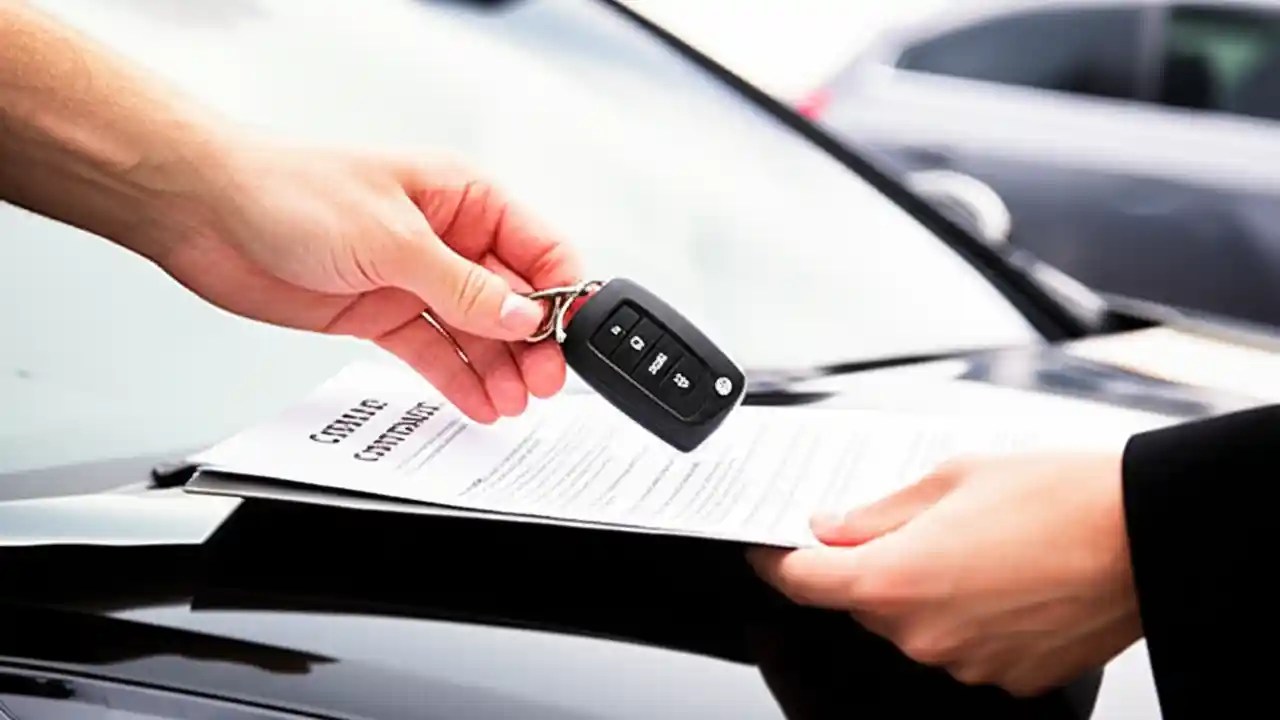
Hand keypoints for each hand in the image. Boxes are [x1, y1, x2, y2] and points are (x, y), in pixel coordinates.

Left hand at [143, 138, 581, 422]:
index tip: (570, 337)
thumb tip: (524, 315)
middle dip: (533, 344)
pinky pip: (434, 352)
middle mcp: (446, 238)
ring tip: (513, 404)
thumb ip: (462, 286)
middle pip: (512, 299)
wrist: (206, 214)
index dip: (561, 293)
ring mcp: (414, 278)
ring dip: (498, 369)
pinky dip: (458, 379)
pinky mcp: (382, 313)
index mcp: (462, 197)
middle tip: (544, 384)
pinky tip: (480, 403)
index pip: (538, 247)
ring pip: (477, 333)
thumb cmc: (289, 191)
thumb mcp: (392, 239)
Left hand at [747, 453, 1141, 696]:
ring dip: (922, 590)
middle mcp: (923, 633)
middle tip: (906, 523)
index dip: (776, 562)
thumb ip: (877, 512)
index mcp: (896, 579)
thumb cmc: (1058, 497)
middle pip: (862, 603)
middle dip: (868, 565)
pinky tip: (1000, 577)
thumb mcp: (949, 478)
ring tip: (974, 544)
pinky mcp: (1006, 676)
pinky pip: (961, 645)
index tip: (766, 551)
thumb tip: (832, 527)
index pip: (804, 582)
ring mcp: (965, 662)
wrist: (1145, 535)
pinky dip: (965, 615)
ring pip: (913, 625)